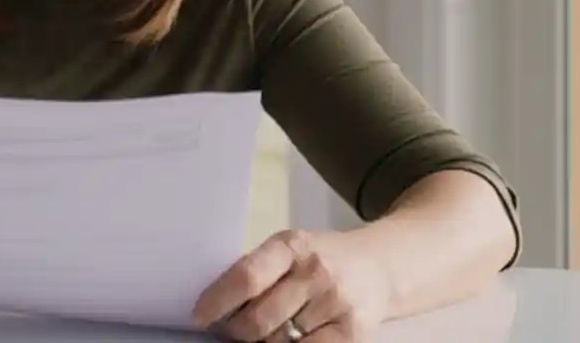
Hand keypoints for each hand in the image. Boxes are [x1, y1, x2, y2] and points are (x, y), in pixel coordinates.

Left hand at [192, 229, 389, 341]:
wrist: (380, 267)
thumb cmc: (320, 258)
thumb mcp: (289, 249)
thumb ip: (257, 271)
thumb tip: (214, 304)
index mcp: (292, 245)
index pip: (246, 277)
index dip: (217, 302)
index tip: (199, 317)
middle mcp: (316, 272)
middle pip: (259, 318)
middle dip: (236, 331)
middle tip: (230, 330)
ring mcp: (336, 302)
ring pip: (279, 341)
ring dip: (262, 342)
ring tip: (262, 332)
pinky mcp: (353, 332)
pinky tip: (288, 340)